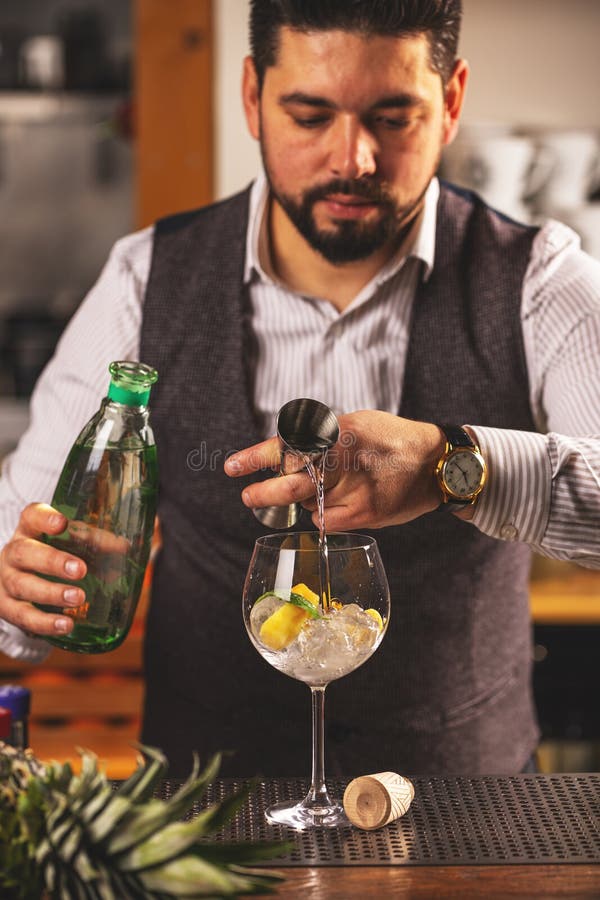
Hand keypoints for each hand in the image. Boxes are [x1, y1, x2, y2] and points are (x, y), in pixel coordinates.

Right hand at [0, 503, 86, 638]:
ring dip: (51, 593)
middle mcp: (13, 553)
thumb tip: (124, 548)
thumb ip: (95, 544)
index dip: (44, 519)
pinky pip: (22, 616)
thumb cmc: (51, 558)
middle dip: (53, 561)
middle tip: (80, 570)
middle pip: (25, 552)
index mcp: (30, 531)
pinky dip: (44, 622)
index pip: (31, 516)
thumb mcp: (70, 546)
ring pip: (22, 585)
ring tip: (78, 598)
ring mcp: (5, 581)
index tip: (62, 523)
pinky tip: (66, 624)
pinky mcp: (6, 607)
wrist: (18, 585)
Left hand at [225, 411, 444, 530]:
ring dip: (305, 499)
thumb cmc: (392, 440)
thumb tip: (284, 454)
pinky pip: (326, 519)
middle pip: (291, 482)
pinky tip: (340, 502)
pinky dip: (324, 513)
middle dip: (264, 493)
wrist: (437, 464)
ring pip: (308, 503)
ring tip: (327, 488)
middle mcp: (345, 460)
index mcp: (340, 432)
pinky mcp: (365, 512)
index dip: (257, 457)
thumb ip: (322, 437)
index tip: (232, 467)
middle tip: (248, 497)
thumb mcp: (356, 424)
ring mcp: (355, 489)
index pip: (290, 444)